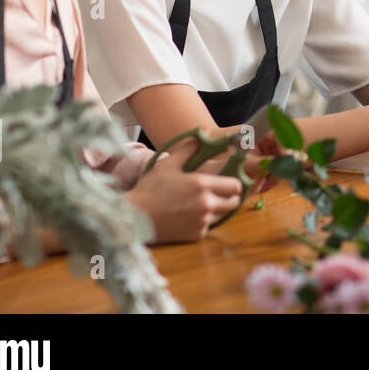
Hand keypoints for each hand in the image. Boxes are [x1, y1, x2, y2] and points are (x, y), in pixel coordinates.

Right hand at [126, 140, 243, 242]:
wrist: (133, 218)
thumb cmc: (150, 189)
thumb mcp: (168, 164)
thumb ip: (189, 148)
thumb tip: (203, 134)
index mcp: (202, 185)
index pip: (236, 186)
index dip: (232, 183)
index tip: (225, 182)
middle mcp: (206, 204)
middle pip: (234, 203)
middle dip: (229, 197)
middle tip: (216, 193)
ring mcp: (201, 222)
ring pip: (223, 215)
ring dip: (216, 209)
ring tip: (199, 203)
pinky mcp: (195, 236)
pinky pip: (208, 227)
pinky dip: (203, 222)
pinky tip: (188, 215)